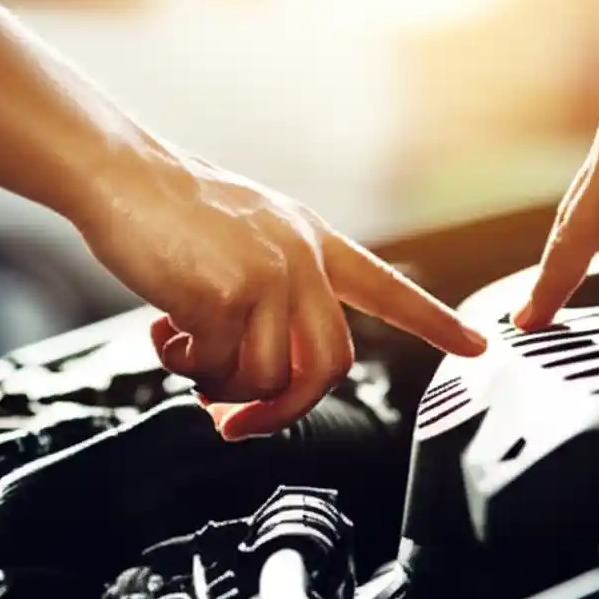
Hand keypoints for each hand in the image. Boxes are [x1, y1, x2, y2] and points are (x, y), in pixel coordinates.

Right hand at [78, 149, 487, 439]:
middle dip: (283, 410)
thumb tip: (254, 383)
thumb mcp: (247, 239)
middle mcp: (301, 260)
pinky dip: (185, 366)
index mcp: (313, 243)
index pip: (387, 288)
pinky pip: (216, 368)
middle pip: (327, 366)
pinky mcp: (224, 295)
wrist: (122, 175)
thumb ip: (269, 299)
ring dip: (219, 385)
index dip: (434, 322)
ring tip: (185, 352)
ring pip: (265, 378)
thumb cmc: (173, 210)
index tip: (476, 345)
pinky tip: (164, 334)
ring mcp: (267, 277)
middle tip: (240, 423)